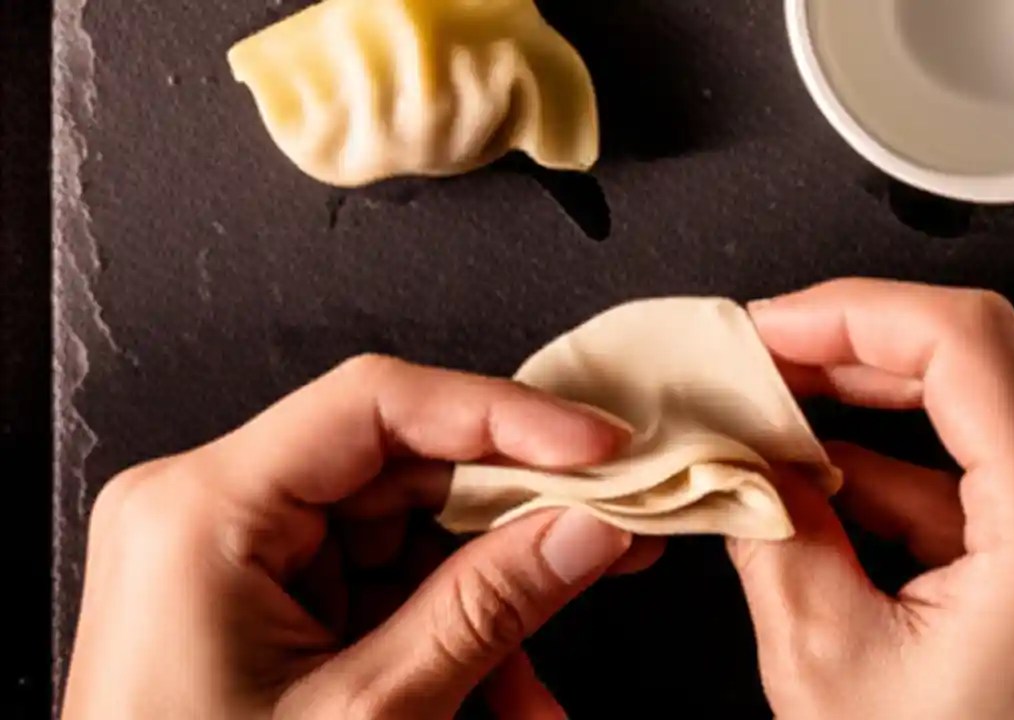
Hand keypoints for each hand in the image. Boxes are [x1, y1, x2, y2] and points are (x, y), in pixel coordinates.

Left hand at [63, 356, 660, 718]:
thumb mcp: (369, 717)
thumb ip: (487, 609)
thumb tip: (586, 529)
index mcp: (204, 511)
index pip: (376, 406)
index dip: (503, 414)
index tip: (597, 445)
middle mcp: (209, 510)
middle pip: (399, 470)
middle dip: (507, 529)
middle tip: (606, 538)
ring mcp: (232, 554)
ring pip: (403, 538)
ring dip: (484, 606)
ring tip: (538, 696)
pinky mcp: (257, 599)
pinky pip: (377, 588)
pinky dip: (442, 637)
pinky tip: (497, 699)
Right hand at [733, 243, 1013, 718]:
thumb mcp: (826, 663)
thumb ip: (776, 530)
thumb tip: (741, 452)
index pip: (962, 343)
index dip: (847, 314)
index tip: (770, 329)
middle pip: (997, 348)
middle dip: (864, 339)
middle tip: (772, 358)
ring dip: (923, 366)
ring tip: (821, 379)